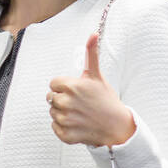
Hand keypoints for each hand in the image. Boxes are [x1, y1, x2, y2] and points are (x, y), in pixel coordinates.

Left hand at [46, 32, 135, 146]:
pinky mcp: (65, 134)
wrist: (116, 125)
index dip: (64, 87)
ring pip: (52, 112)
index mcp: (71, 86)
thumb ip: (91, 54)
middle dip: (62, 99)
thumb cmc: (106, 100)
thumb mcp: (97, 76)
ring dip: (62, 113)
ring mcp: (65, 119)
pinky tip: (77, 123)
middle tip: (79, 103)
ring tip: (79, 113)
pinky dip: (64, 127)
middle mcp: (66, 102)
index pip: (53, 84)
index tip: (77, 91)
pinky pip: (55, 127)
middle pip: (51, 98)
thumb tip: (93, 34)